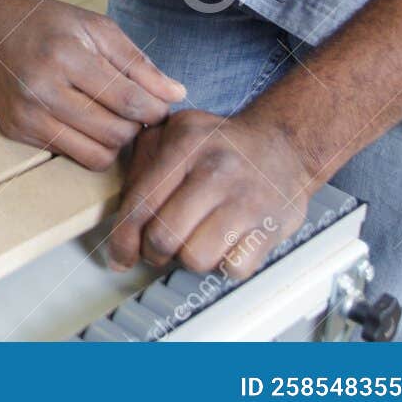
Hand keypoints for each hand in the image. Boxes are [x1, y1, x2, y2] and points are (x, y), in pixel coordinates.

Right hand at [0, 0, 185, 169]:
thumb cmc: (48, 24)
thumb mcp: (97, 28)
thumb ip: (138, 63)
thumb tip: (176, 95)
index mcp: (65, 56)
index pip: (127, 101)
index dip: (155, 110)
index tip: (160, 106)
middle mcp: (41, 89)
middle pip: (114, 134)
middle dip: (135, 127)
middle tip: (134, 111)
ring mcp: (25, 115)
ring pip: (95, 155)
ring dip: (113, 142)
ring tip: (110, 117)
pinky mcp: (16, 131)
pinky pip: (70, 155)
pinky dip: (86, 143)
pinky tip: (83, 119)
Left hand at [107, 110, 314, 278]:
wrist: (283, 144)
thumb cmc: (219, 145)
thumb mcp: (172, 133)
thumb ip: (140, 167)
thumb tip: (118, 224)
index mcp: (186, 142)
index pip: (142, 203)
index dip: (124, 239)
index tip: (119, 257)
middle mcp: (217, 169)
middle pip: (164, 237)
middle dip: (153, 251)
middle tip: (159, 247)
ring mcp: (247, 199)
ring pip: (196, 258)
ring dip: (189, 258)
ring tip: (194, 239)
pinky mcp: (271, 226)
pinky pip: (232, 268)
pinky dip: (223, 264)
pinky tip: (223, 243)